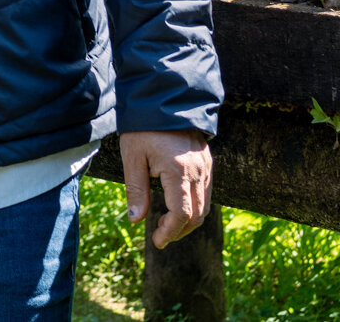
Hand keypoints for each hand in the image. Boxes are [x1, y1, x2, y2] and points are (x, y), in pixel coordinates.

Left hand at [121, 129, 212, 248]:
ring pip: (205, 206)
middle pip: (197, 215)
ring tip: (164, 221)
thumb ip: (136, 190)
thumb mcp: (132, 157)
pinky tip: (175, 203)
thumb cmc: (143, 127)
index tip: (156, 241)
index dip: (170, 232)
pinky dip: (194, 205)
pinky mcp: (207, 161)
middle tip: (159, 234)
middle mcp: (198, 171)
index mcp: (179, 171)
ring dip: (188, 220)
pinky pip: (206, 192)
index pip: (182, 214)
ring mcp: (206, 166)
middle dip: (179, 231)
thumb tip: (136, 220)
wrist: (163, 97)